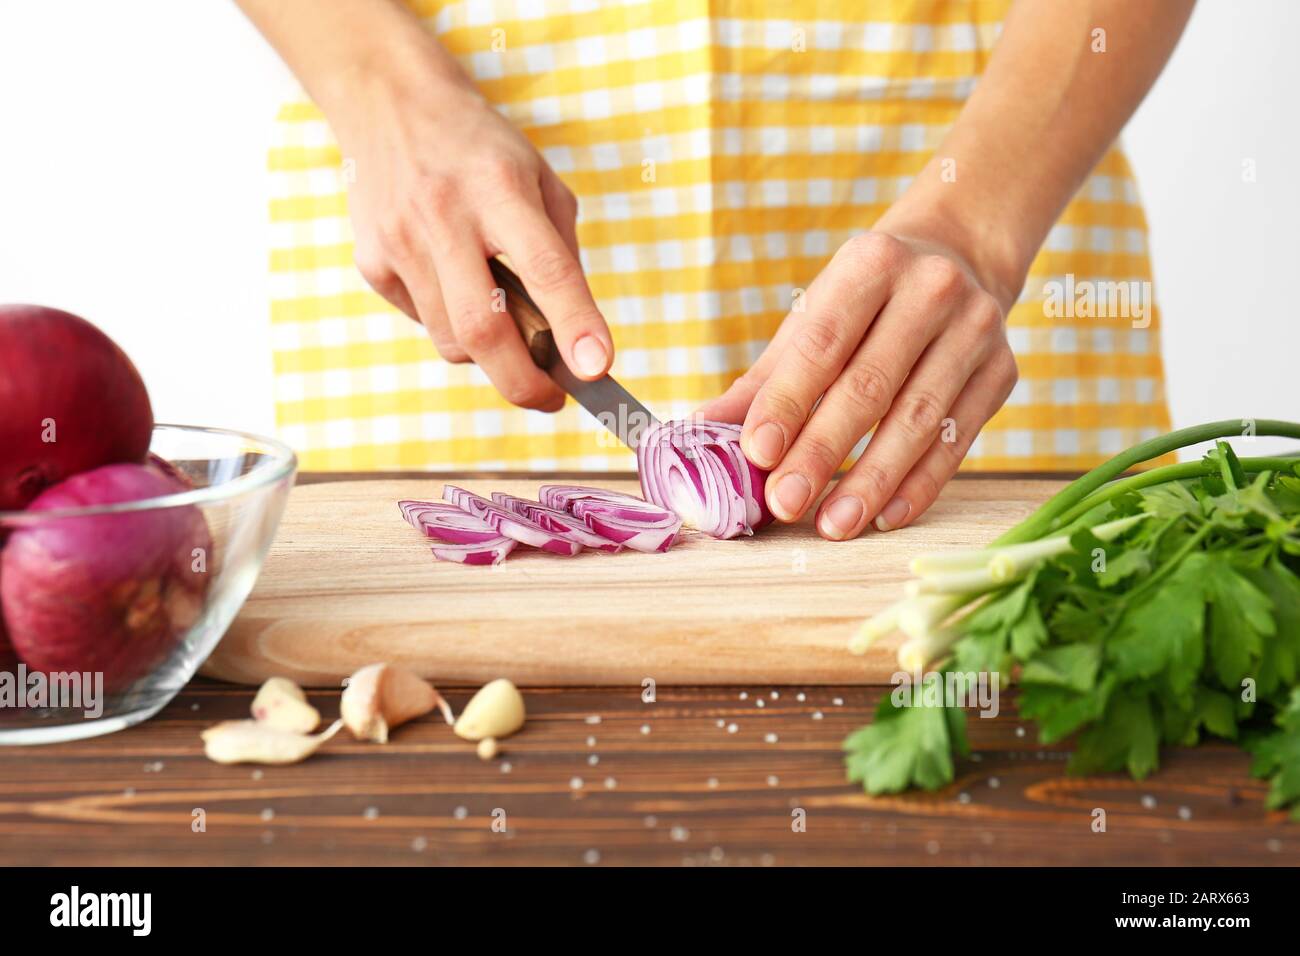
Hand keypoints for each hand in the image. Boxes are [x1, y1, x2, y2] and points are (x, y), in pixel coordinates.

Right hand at [331, 68, 611, 410]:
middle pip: (485, 327)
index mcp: (500, 187)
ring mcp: (399, 241)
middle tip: (552, 398)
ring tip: (503, 318)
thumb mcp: (540, 181)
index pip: (546, 269)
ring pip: (453, 340)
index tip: (597, 369)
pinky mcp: (371, 262)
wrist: (390, 103)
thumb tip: (574, 340)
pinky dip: (451, 324)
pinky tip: (453, 283)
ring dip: (489, 351)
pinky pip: (424, 324)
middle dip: (523, 382)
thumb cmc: (482, 151)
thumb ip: (561, 256)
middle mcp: (444, 215)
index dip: (575, 325)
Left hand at [699, 231, 1018, 539]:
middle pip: (870, 385)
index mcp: (872, 263)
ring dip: (871, 480)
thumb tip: (703, 431)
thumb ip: (764, 378)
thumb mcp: (814, 317)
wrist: (958, 257)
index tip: (757, 454)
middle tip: (786, 503)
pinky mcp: (1002, 372)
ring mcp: (975, 330)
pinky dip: (919, 485)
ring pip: (917, 419)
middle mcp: (930, 290)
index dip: (788, 401)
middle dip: (823, 451)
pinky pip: (957, 440)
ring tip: (832, 525)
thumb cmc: (866, 299)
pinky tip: (884, 517)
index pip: (822, 343)